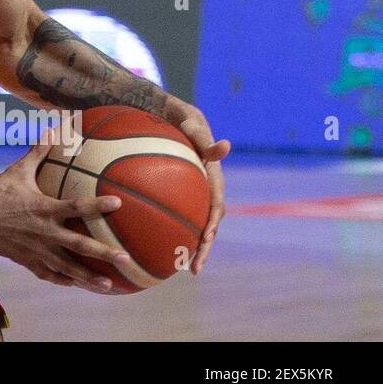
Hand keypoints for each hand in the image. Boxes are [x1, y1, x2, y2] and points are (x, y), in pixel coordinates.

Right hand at [0, 129, 136, 292]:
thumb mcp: (18, 170)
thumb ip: (39, 152)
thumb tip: (53, 129)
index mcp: (43, 208)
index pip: (76, 207)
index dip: (97, 205)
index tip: (118, 203)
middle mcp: (44, 232)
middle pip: (79, 246)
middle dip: (103, 253)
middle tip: (125, 259)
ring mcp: (36, 250)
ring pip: (67, 267)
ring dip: (88, 278)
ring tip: (108, 286)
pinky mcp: (27, 261)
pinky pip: (49, 274)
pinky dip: (64, 280)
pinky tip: (77, 284)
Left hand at [163, 99, 228, 273]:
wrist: (170, 115)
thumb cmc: (180, 118)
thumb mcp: (190, 122)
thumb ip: (203, 137)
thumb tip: (226, 146)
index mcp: (212, 174)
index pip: (216, 202)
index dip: (213, 221)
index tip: (206, 237)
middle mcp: (207, 187)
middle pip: (210, 222)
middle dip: (205, 246)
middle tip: (195, 267)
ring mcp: (195, 192)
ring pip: (197, 223)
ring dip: (193, 246)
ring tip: (183, 267)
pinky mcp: (183, 194)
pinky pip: (180, 215)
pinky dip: (174, 230)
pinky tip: (157, 245)